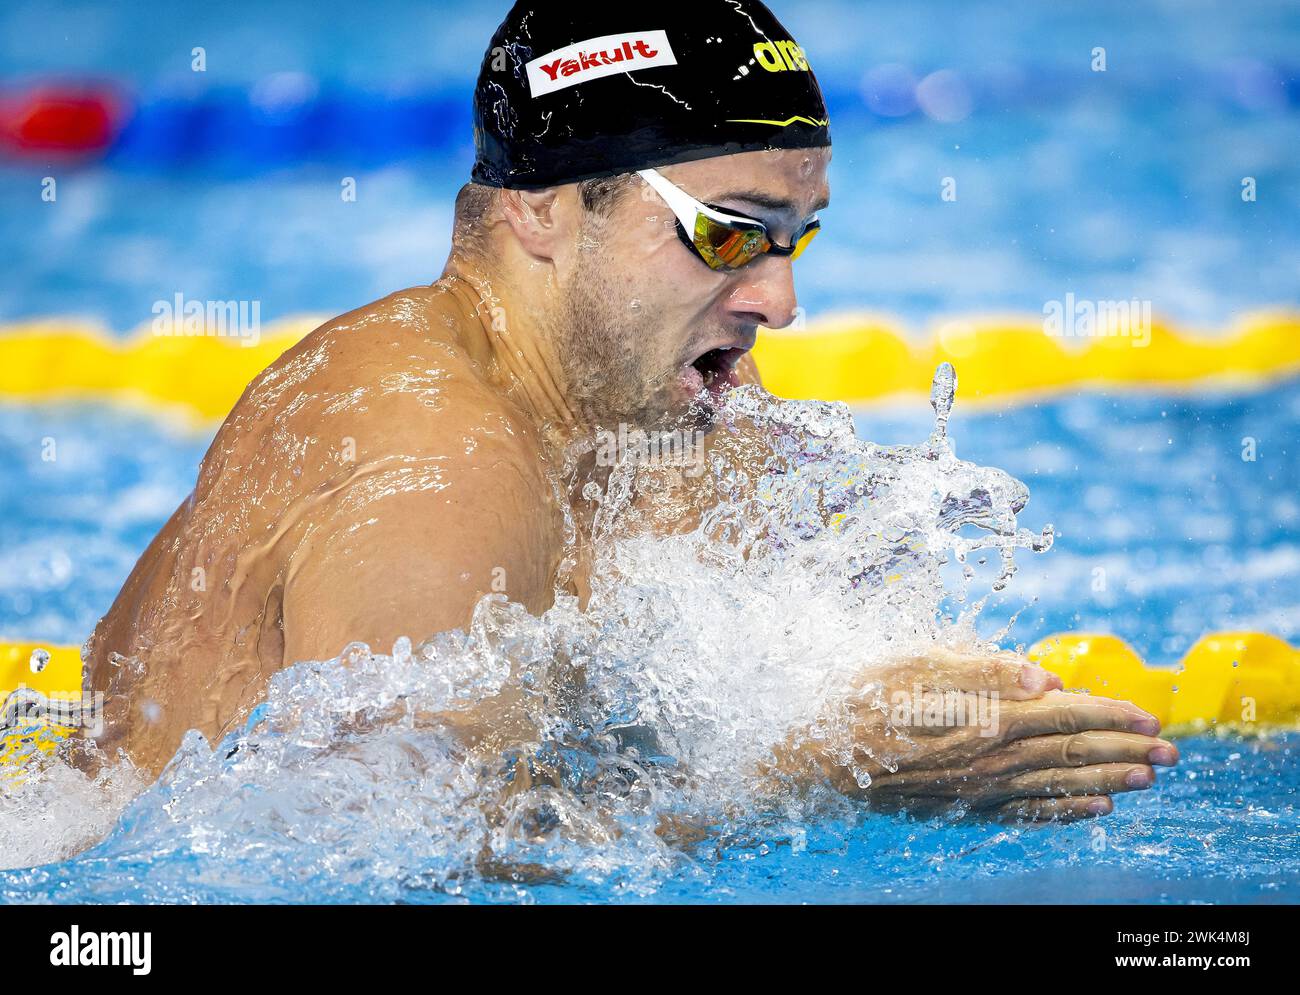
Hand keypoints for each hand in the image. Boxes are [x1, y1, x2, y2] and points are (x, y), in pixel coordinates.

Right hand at [786, 648, 1178, 821]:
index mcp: (985, 718)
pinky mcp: (964, 807)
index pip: (1064, 716)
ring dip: (1108, 781)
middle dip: (1125, 750)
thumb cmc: (864, 696)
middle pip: (1072, 754)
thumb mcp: (917, 665)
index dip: (1109, 714)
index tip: (1149, 714)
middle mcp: (990, 761)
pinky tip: (1094, 811)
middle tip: (1171, 752)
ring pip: (1058, 786)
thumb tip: (1045, 676)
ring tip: (1148, 779)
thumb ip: (983, 670)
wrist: (818, 753)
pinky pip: (1027, 814)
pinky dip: (1066, 813)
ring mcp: (979, 790)